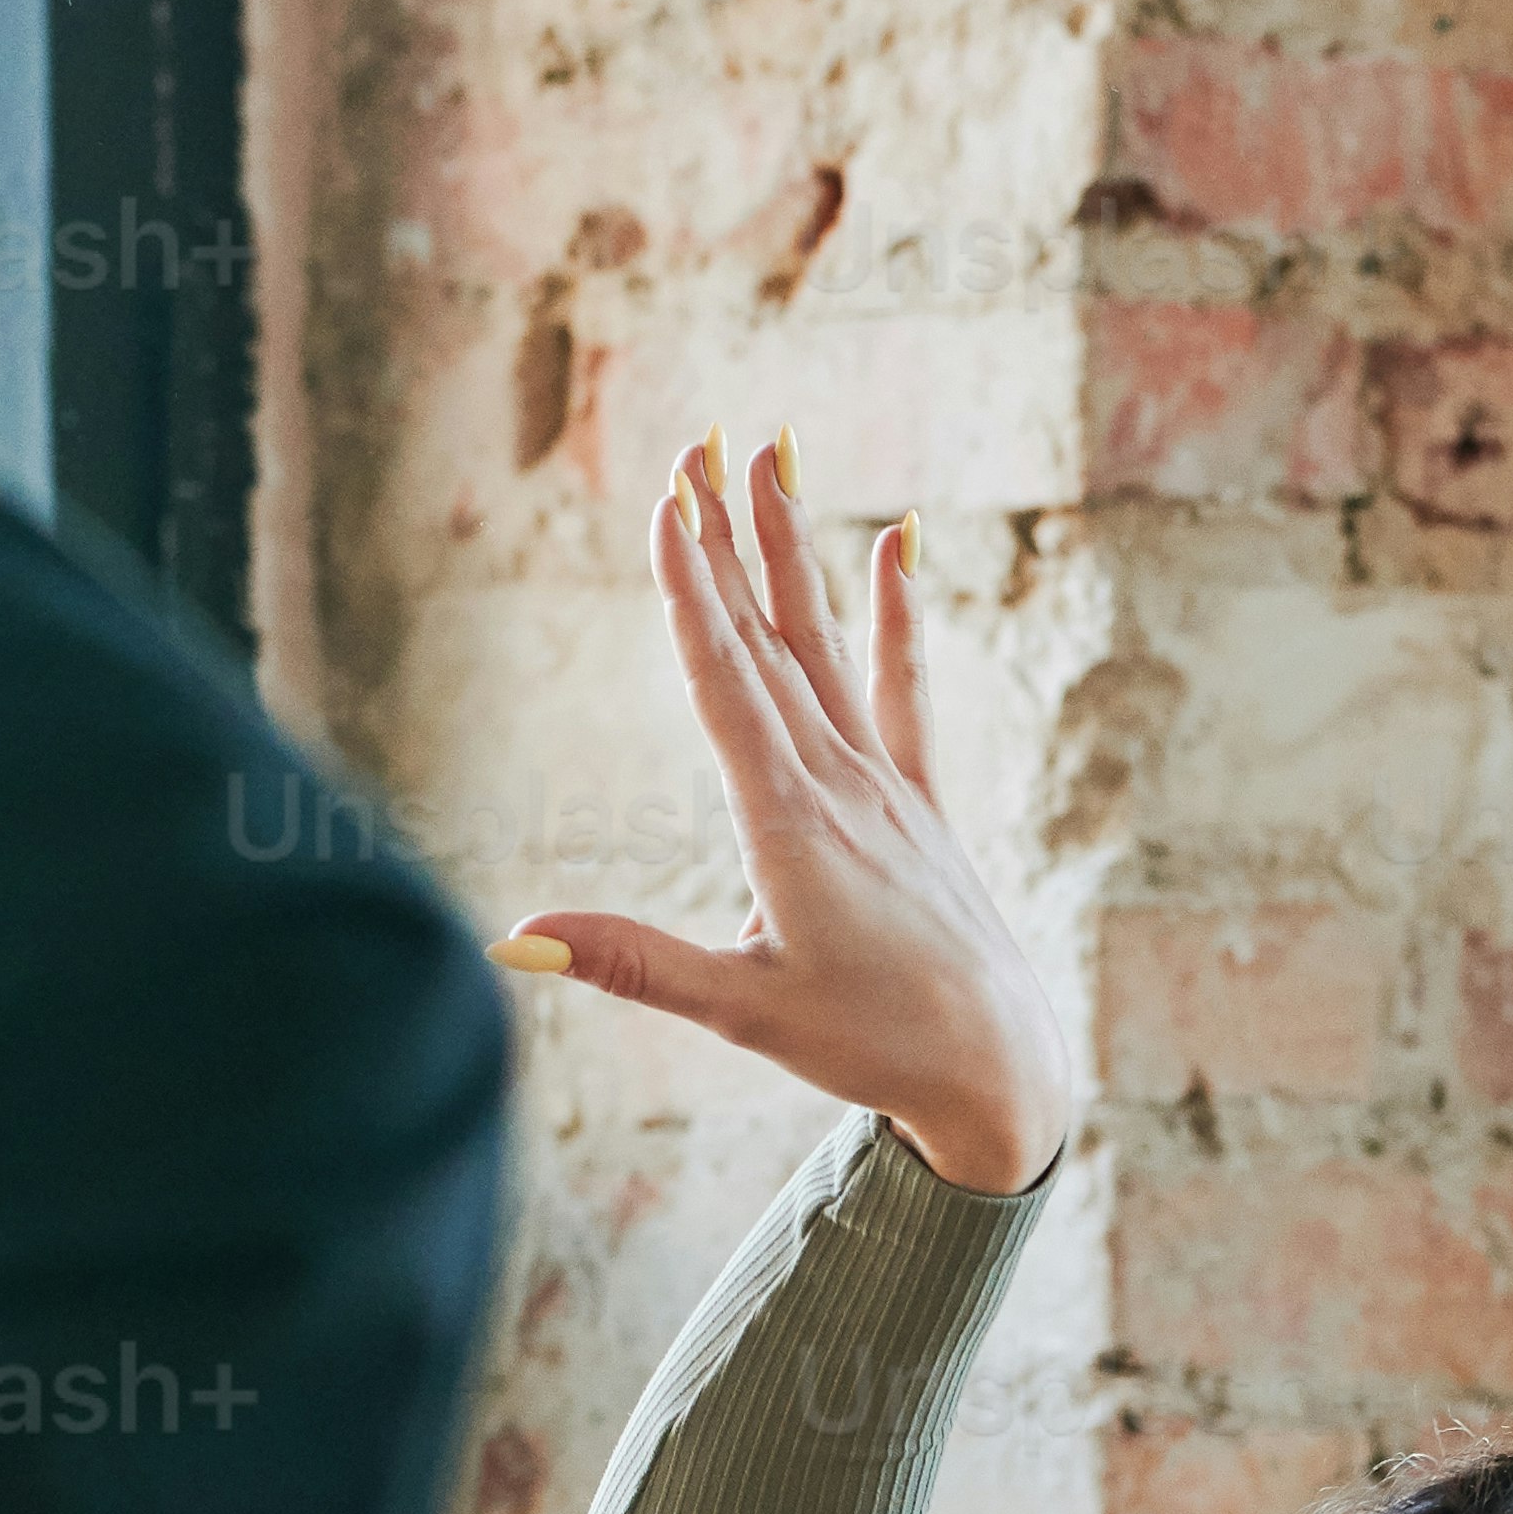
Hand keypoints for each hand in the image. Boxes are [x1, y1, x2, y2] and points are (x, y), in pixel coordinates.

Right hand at [501, 432, 1081, 1194]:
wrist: (999, 1071)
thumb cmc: (870, 1046)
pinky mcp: (919, 803)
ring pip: (825, 644)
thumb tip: (513, 941)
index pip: (726, 682)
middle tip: (696, 442)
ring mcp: (885, 785)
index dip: (693, 590)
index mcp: (787, 823)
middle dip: (726, 538)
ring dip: (790, 548)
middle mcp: (839, 782)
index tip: (671, 504)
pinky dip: (897, 615)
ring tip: (768, 453)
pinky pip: (903, 690)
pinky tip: (897, 541)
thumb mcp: (741, 1010)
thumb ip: (630, 963)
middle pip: (767, 639)